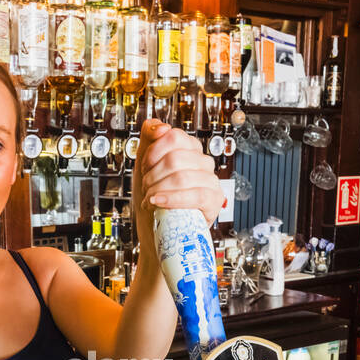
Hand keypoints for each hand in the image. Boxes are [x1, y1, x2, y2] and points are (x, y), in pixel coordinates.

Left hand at [132, 119, 223, 256]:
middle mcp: (202, 163)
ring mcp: (211, 181)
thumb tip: (158, 125)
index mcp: (189, 150)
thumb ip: (148, 140)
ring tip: (150, 200)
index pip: (174, 137)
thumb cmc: (153, 201)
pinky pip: (196, 195)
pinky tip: (158, 203)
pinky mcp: (214, 201)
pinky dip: (172, 199)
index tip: (144, 169)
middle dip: (153, 175)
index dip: (153, 153)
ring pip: (183, 176)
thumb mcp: (144, 168)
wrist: (156, 233)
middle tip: (146, 189)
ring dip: (158, 189)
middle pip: (175, 157)